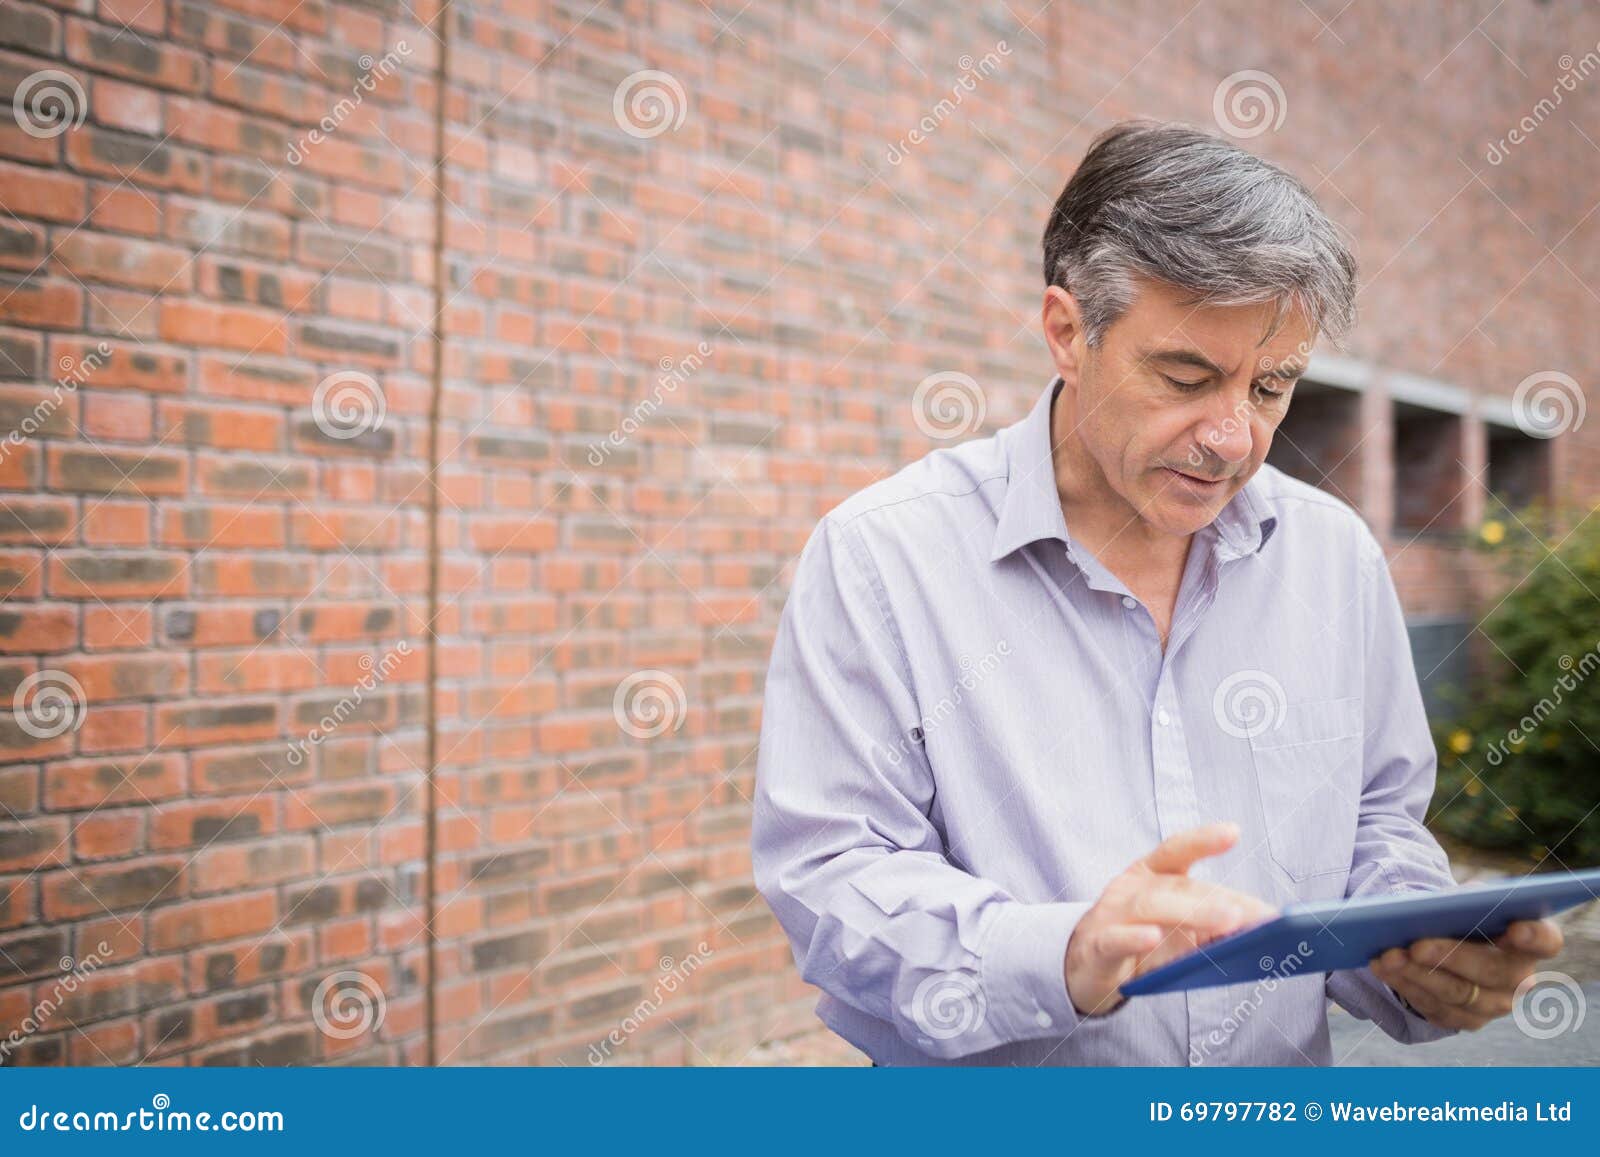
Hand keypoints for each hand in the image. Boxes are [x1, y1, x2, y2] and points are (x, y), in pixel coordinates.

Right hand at [1065, 821, 1276, 1016]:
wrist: (1084, 968)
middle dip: (1217, 898)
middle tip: (1258, 914)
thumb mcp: (1174, 929)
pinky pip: (1114, 940)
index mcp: (1150, 877)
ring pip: (1150, 907)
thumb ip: (1212, 927)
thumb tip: (1261, 932)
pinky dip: (1133, 938)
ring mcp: (1111, 916)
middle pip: (1175, 886)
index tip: (1234, 831)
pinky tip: (1152, 939)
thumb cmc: (1138, 943)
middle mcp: (1130, 889)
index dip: (1202, 840)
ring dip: (1193, 913)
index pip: (1175, 851)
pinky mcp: (1096, 948)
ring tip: (1228, 921)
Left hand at [1369, 919, 1564, 1030]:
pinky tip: (1383, 968)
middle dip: (1449, 956)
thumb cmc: (1463, 917)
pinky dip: (1406, 986)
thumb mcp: (1467, 901)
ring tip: (1387, 955)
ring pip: (1457, 994)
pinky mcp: (1466, 1020)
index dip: (1534, 935)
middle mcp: (1520, 979)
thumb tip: (1439, 906)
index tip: (1515, 927)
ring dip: (1417, 974)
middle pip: (1491, 971)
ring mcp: (1495, 1005)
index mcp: (1531, 942)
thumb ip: (1464, 900)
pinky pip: (1435, 1008)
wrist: (1451, 945)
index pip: (1546, 941)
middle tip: (1415, 945)